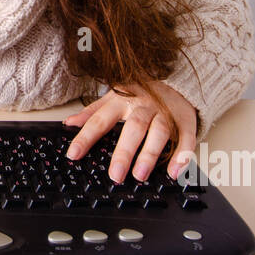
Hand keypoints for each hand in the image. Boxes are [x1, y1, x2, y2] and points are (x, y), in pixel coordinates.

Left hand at [62, 80, 197, 183]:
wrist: (176, 79)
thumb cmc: (140, 92)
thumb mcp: (114, 97)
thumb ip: (92, 112)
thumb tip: (69, 123)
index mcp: (123, 100)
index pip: (101, 120)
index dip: (86, 137)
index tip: (73, 154)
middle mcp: (144, 105)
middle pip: (134, 127)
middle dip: (124, 152)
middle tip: (115, 175)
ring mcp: (166, 112)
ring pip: (159, 132)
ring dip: (150, 154)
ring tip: (139, 175)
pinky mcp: (186, 119)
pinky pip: (186, 138)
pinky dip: (182, 155)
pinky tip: (173, 172)